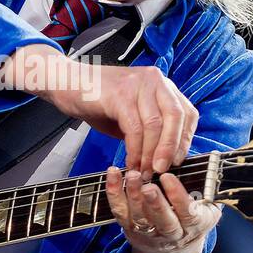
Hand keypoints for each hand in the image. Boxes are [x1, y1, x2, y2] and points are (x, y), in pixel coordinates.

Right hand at [0, 44, 198, 181]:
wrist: (65, 82)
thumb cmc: (98, 100)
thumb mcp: (131, 113)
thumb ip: (149, 129)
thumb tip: (163, 158)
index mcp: (161, 85)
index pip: (187, 112)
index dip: (185, 139)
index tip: (177, 161)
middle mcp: (154, 80)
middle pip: (176, 117)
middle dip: (171, 148)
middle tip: (163, 171)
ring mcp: (137, 85)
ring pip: (155, 125)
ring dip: (151, 153)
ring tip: (144, 172)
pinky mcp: (119, 94)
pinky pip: (134, 128)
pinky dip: (134, 150)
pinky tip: (129, 163)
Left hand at [104, 167, 221, 252]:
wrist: (176, 250)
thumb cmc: (194, 219)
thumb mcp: (209, 209)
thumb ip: (210, 191)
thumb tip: (213, 162)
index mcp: (193, 225)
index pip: (187, 213)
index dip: (178, 196)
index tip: (169, 177)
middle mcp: (171, 233)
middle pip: (162, 221)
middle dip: (154, 203)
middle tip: (147, 185)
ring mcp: (149, 233)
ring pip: (139, 217)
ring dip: (133, 196)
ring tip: (132, 175)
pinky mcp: (130, 230)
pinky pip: (120, 212)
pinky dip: (114, 194)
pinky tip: (113, 174)